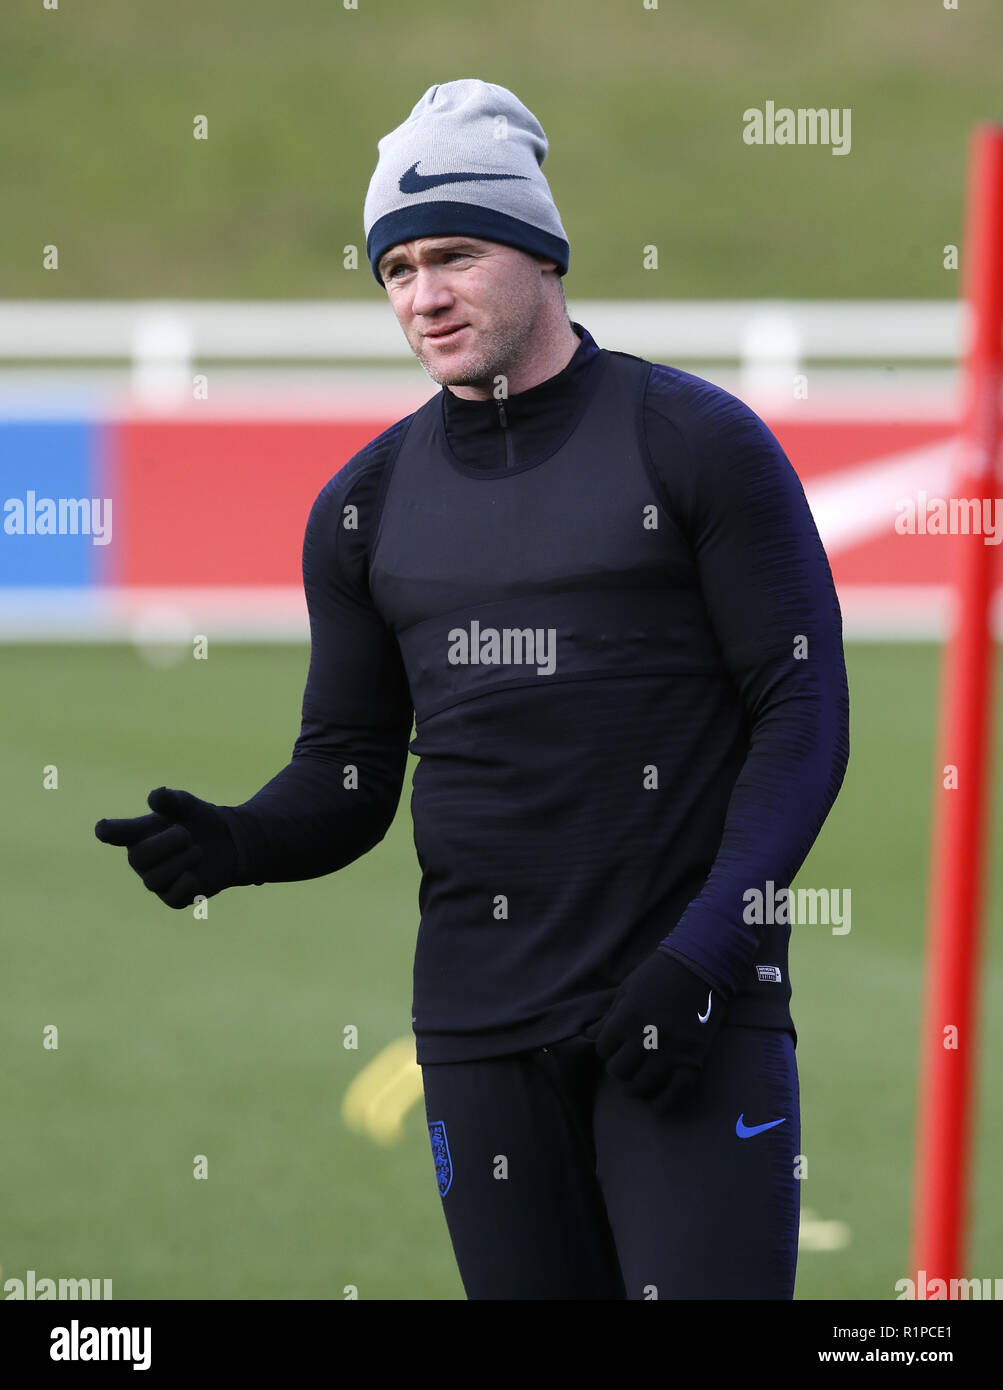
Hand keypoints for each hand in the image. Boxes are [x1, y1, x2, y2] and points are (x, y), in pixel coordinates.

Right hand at [94, 787, 241, 908]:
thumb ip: (172, 800)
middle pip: (139, 858)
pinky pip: (173, 899)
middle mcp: (141, 859)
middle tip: (187, 834)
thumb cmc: (197, 820)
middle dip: (168, 843)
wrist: (228, 841)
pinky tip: (194, 874)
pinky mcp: (175, 897)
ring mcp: (156, 880)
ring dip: (181, 861)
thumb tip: (157, 795)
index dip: (108, 831)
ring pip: (155, 880)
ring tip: (198, 850)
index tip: (103, 828)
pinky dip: (185, 885)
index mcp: (138, 832)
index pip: (115, 832)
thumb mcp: (187, 805)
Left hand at [588, 950, 726, 1113]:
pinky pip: (675, 1093)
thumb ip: (608, 1017)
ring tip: (636, 1084)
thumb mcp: (626, 990)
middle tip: (626, 1063)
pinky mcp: (693, 1060)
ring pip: (641, 1086)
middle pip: (619, 1071)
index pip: (603, 1049)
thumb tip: (588, 1036)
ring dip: (635, 1087)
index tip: (615, 1045)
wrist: (701, 966)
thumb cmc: (659, 974)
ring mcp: (670, 1052)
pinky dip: (663, 1104)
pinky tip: (656, 1107)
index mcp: (626, 1019)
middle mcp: (646, 1038)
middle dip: (619, 1068)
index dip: (607, 1048)